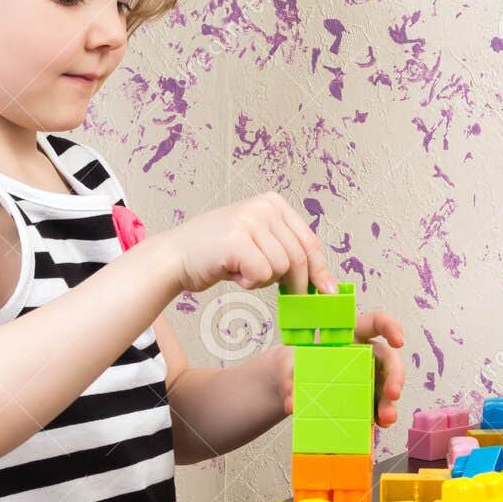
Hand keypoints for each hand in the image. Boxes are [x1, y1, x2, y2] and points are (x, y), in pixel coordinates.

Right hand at [160, 192, 335, 294]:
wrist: (175, 256)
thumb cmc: (217, 253)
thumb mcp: (259, 243)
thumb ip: (287, 252)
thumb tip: (322, 282)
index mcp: (273, 203)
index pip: (309, 240)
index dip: (320, 270)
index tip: (327, 291)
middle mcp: (263, 206)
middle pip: (300, 257)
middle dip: (297, 284)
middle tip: (290, 298)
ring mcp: (249, 220)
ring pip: (282, 268)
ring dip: (264, 281)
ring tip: (242, 271)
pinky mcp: (237, 240)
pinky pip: (262, 275)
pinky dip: (249, 283)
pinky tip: (232, 273)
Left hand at [277, 309, 406, 427]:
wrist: (292, 383)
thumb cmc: (296, 363)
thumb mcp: (289, 364)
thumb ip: (290, 378)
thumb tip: (292, 403)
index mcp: (351, 334)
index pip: (376, 322)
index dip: (391, 328)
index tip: (398, 341)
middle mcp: (365, 355)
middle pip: (388, 360)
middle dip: (394, 376)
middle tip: (393, 393)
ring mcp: (368, 377)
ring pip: (386, 386)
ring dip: (389, 402)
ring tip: (386, 418)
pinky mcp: (365, 397)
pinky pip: (377, 405)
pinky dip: (380, 415)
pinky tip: (379, 424)